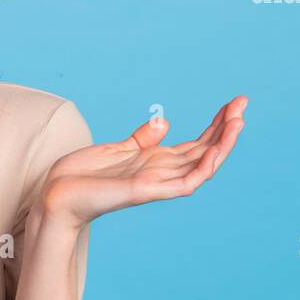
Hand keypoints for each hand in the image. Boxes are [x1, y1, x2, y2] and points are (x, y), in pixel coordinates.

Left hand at [38, 95, 247, 229]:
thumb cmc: (82, 176)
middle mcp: (161, 174)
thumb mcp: (116, 149)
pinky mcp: (146, 191)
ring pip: (202, 166)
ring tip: (238, 120)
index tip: (233, 104)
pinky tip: (216, 150)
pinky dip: (203, 168)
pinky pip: (184, 183)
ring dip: (222, 144)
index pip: (196, 144)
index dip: (216, 125)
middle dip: (225, 128)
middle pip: (204, 150)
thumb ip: (142, 139)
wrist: (56, 196)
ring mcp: (157, 184)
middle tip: (243, 103)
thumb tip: (166, 122)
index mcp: (156, 163)